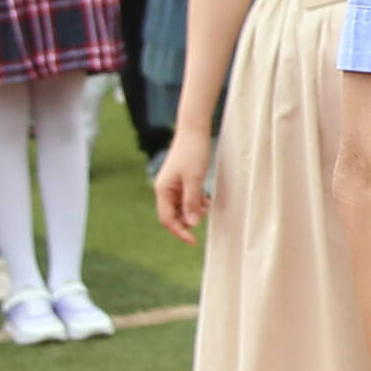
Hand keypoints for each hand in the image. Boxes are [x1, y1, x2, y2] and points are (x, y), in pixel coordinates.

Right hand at [152, 127, 212, 241]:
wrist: (194, 130)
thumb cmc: (193, 152)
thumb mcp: (195, 180)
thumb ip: (192, 202)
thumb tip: (191, 224)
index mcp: (163, 190)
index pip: (167, 219)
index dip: (180, 232)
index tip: (194, 241)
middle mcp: (165, 189)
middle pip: (173, 215)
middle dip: (188, 220)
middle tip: (204, 215)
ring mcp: (173, 185)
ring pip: (181, 207)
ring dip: (194, 211)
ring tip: (206, 205)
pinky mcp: (181, 180)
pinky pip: (187, 198)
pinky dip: (196, 202)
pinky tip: (206, 200)